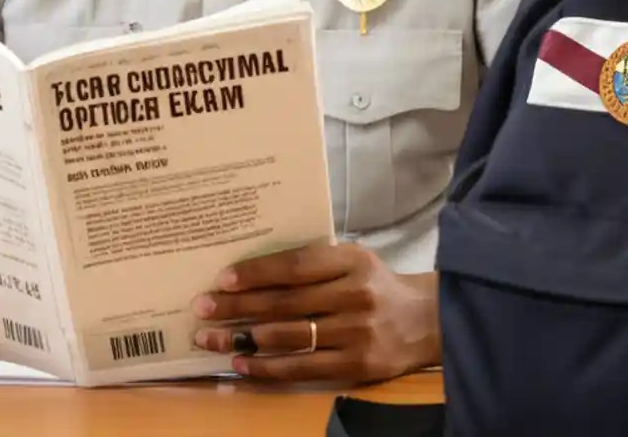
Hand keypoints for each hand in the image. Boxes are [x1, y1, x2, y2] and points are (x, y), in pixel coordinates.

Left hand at [190, 243, 438, 382]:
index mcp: (352, 261)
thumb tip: (252, 272)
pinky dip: (267, 366)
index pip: (296, 266)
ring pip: (288, 336)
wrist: (426, 320)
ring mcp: (356, 333)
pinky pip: (301, 368)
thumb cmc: (376, 285)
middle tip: (201, 307)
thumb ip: (314, 262)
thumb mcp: (353, 260)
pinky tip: (241, 363)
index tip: (222, 278)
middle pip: (284, 302)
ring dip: (242, 338)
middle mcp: (354, 295)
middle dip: (237, 306)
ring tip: (209, 338)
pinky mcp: (355, 365)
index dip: (257, 272)